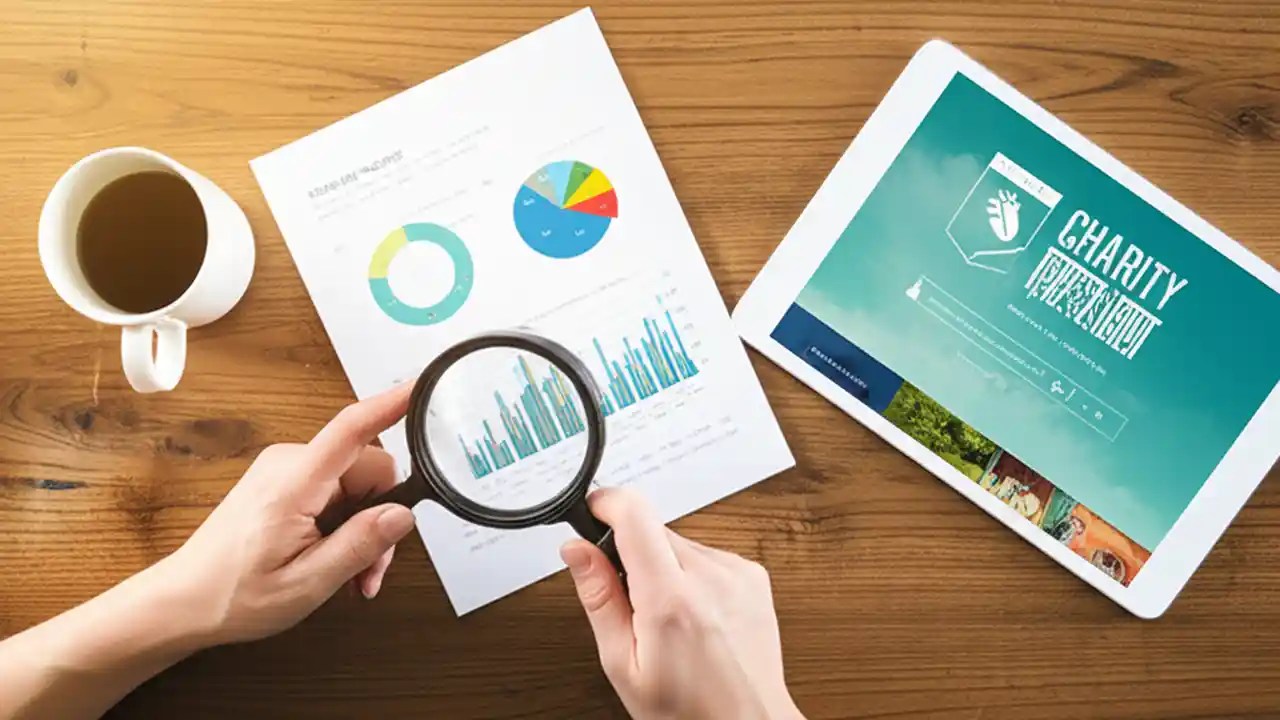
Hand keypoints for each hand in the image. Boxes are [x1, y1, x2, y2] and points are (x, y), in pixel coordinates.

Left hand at [164, 384, 417, 645]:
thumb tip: (402, 515)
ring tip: (351, 575)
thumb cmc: (233, 595)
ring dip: (363, 530)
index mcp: (295, 482)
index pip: (353, 428)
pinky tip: (336, 561)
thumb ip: (359, 545)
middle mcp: (290, 463)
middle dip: (381, 518)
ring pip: (357, 486)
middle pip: (369, 470)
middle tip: (372, 568)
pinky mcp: (285, 481)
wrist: (184, 601)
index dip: (392, 403)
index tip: (423, 386)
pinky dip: (345, 526)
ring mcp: (286, 470)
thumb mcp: (307, 583)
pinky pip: (336, 492)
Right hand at [560, 488, 802, 719]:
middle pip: (654, 529)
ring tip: (668, 618)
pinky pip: (707, 556)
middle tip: (632, 604)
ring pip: (679, 543)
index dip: (606, 504)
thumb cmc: (688, 710)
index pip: (635, 514)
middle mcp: (710, 576)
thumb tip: (577, 551)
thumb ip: (599, 600)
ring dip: (664, 568)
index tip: (592, 512)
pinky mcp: (752, 574)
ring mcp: (737, 572)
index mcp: (671, 600)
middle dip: (633, 555)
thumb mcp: (623, 665)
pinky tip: (695, 615)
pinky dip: (692, 576)